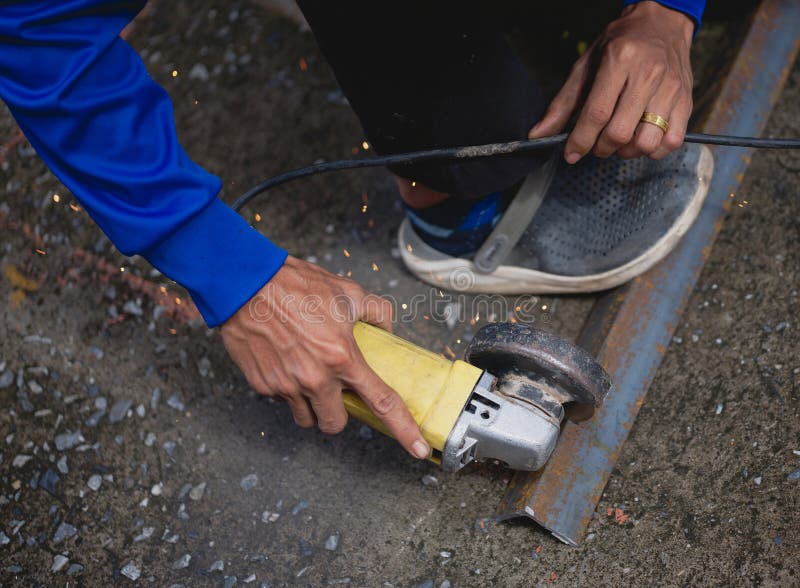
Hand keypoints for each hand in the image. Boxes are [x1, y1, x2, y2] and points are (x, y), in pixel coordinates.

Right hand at [219, 255, 430, 459]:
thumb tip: (386, 328)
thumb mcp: (348, 291)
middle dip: (338, 413)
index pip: (382, 402)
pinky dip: (286, 387)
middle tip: (335, 392)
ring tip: (307, 375)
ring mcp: (286, 385)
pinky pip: (281, 399)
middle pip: (335, 423)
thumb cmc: (295, 285)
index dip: (403, 429)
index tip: (419, 450)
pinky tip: (284, 361)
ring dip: (311, 406)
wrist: (245, 283)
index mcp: (342, 357)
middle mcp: (315, 378)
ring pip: (306, 418)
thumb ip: (376, 312)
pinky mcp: (262, 385)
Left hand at [529, 1, 694, 160]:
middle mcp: (648, 74)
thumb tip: (538, 134)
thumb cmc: (620, 45)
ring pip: (646, 142)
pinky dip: (653, 150)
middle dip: (600, 148)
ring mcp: (671, 89)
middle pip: (620, 132)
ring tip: (619, 142)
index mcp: (620, 60)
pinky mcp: (686, 101)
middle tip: (595, 145)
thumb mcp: (585, 65)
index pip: (597, 113)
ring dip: (626, 152)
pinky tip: (640, 139)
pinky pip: (671, 142)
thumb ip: (562, 103)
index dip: (580, 140)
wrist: (662, 23)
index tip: (571, 154)